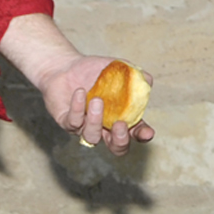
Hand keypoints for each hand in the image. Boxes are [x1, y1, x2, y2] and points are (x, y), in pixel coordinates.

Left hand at [0, 13, 154, 156]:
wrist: (65, 66)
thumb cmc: (94, 71)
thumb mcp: (118, 69)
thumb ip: (134, 75)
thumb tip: (147, 80)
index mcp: (121, 117)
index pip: (136, 132)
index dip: (142, 135)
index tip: (147, 132)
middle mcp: (104, 127)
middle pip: (116, 147)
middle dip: (120, 141)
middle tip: (120, 125)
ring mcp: (85, 127)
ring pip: (92, 136)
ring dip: (96, 120)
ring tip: (97, 100)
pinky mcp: (66, 122)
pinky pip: (73, 123)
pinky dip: (77, 108)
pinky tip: (80, 92)